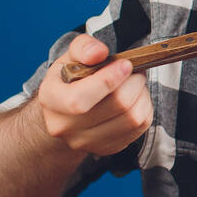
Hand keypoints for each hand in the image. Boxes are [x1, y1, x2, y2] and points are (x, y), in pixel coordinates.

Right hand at [36, 34, 152, 155]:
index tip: (125, 64)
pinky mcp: (107, 148)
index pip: (80, 100)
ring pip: (132, 118)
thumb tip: (98, 53)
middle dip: (133, 83)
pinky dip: (144, 109)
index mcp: (51, 100)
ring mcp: (86, 142)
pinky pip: (139, 128)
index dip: (108, 81)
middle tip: (134, 70)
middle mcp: (65, 126)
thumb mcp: (71, 56)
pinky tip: (135, 99)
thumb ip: (83, 48)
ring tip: (135, 83)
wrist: (66, 111)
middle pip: (115, 106)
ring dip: (142, 96)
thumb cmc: (71, 79)